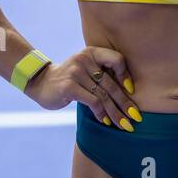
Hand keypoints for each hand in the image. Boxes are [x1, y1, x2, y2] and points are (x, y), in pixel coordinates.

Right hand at [25, 46, 142, 130]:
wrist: (41, 82)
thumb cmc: (70, 78)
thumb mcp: (85, 69)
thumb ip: (102, 74)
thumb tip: (128, 93)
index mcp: (92, 52)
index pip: (116, 60)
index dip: (126, 75)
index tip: (131, 91)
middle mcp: (85, 59)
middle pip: (111, 83)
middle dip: (125, 102)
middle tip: (136, 117)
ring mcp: (76, 72)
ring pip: (103, 95)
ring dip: (115, 113)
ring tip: (124, 124)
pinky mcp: (69, 86)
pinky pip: (92, 101)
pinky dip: (101, 113)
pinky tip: (105, 121)